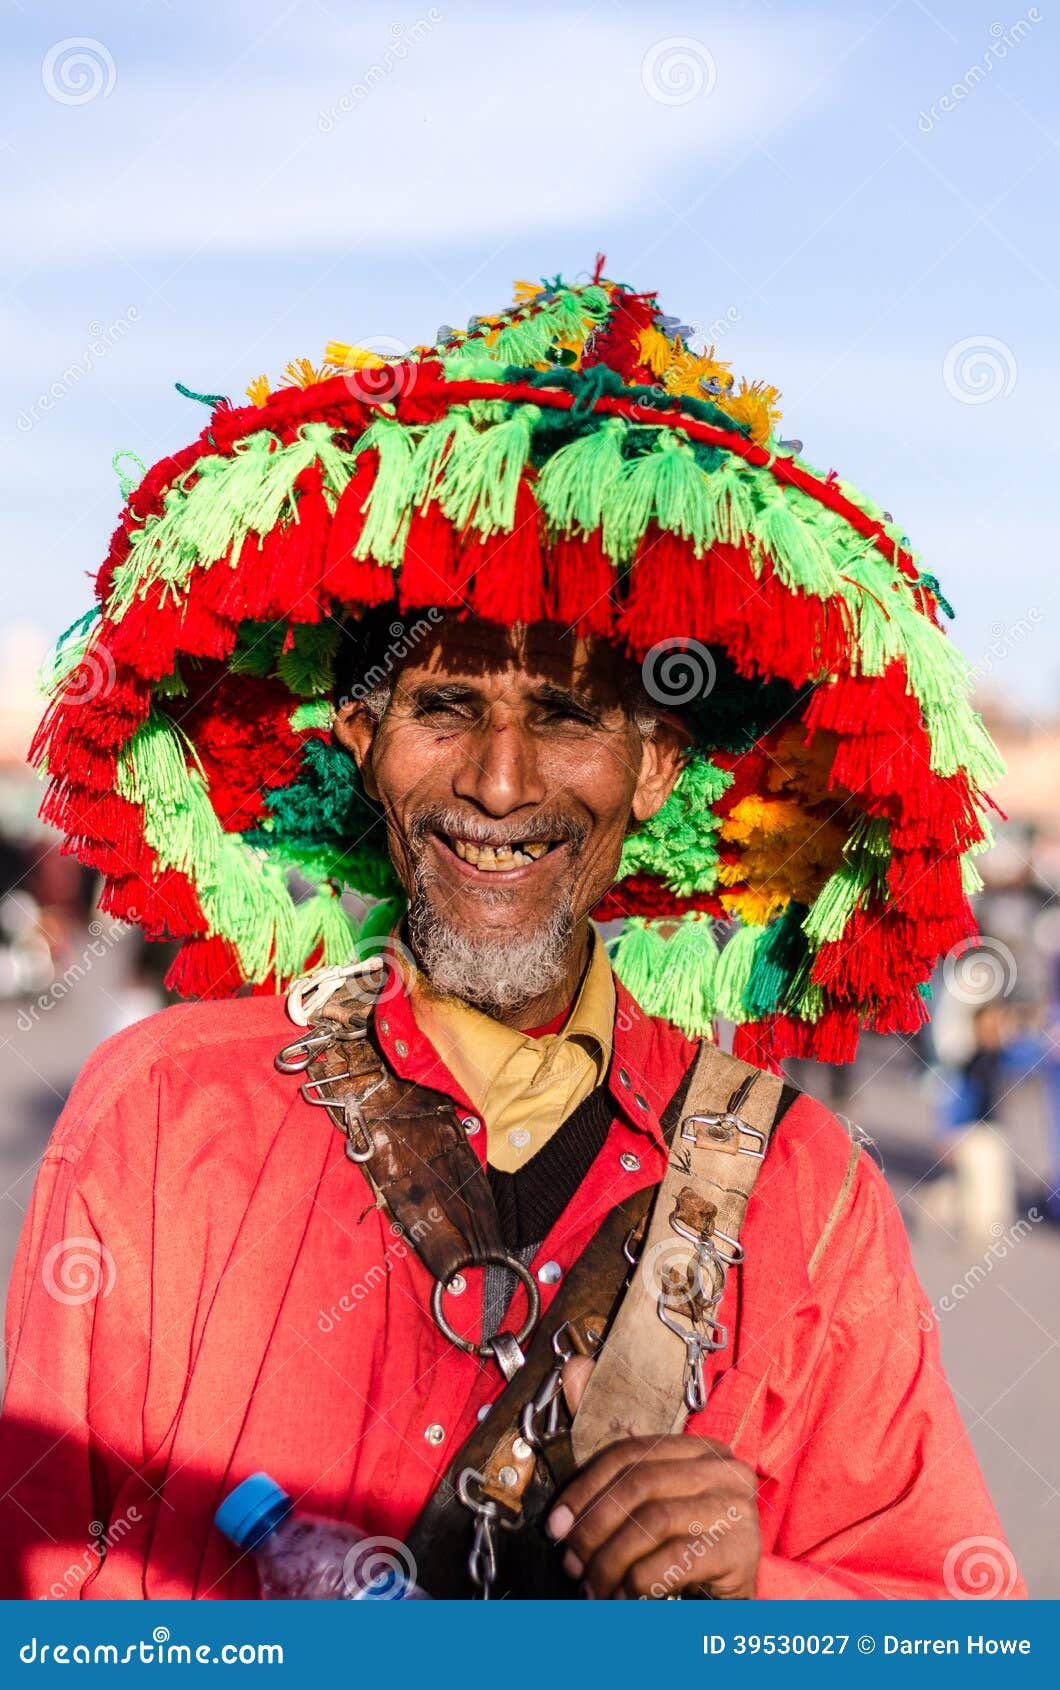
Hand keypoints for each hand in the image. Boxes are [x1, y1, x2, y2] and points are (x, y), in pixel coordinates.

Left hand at [546, 1432, 759, 1599]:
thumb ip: (621, 1488)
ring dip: (611, 1560)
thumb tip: (565, 1476)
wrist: (735, 1601)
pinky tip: (623, 1597)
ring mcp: (734, 1507)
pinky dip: (638, 1581)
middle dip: (594, 1527)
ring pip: (652, 1521)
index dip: (585, 1487)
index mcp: (699, 1449)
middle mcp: (723, 1469)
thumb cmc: (688, 1550)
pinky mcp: (739, 1549)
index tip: (556, 1524)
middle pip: (639, 1485)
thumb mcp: (657, 1508)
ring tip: (593, 1587)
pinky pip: (673, 1559)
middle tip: (571, 1563)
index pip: (629, 1454)